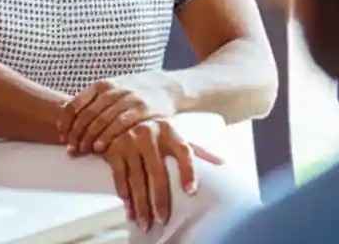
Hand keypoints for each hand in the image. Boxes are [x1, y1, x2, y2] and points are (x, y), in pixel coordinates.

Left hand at [58, 74, 175, 155]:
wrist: (166, 86)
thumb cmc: (133, 92)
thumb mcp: (111, 89)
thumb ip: (92, 101)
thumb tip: (65, 119)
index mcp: (101, 85)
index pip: (76, 104)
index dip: (66, 122)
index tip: (61, 136)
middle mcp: (113, 90)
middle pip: (87, 114)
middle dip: (76, 133)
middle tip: (70, 149)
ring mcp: (129, 100)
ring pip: (102, 120)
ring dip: (89, 137)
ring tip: (81, 150)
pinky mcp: (143, 111)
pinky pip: (121, 125)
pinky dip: (107, 137)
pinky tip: (100, 148)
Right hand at [101, 120, 223, 231]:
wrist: (126, 117)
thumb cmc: (159, 132)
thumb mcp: (178, 135)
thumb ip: (198, 150)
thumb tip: (223, 163)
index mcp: (170, 132)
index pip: (183, 151)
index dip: (188, 171)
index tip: (190, 191)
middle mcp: (149, 136)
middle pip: (157, 171)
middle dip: (159, 198)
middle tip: (163, 218)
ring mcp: (130, 143)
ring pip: (136, 178)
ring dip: (140, 203)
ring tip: (145, 221)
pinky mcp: (115, 150)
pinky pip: (119, 176)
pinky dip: (124, 195)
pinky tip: (129, 209)